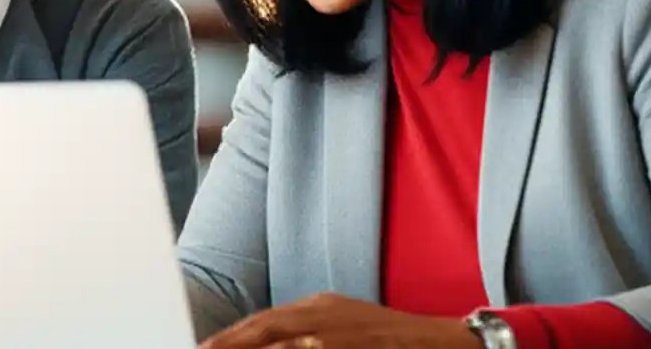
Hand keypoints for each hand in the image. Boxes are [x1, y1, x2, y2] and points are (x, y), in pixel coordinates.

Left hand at [199, 293, 480, 348]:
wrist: (444, 341)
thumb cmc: (388, 337)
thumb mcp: (343, 322)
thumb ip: (305, 329)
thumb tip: (268, 340)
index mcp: (319, 305)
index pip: (265, 320)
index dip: (233, 335)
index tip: (205, 346)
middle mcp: (324, 315)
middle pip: (266, 328)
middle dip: (232, 342)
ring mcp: (338, 334)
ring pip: (284, 342)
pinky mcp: (355, 348)